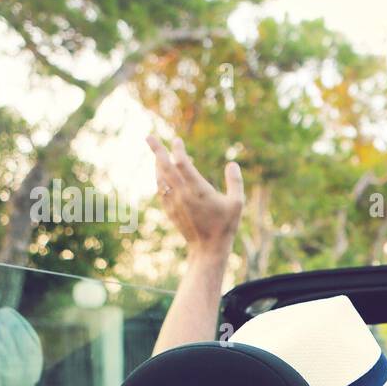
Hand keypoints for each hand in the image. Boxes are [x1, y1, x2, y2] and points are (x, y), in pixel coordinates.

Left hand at [147, 136, 243, 257]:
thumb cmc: (225, 225)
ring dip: (157, 164)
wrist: (208, 249)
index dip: (178, 150)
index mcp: (198, 190)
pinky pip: (160, 190)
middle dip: (157, 151)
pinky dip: (159, 179)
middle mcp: (183, 195)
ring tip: (156, 153)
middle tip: (149, 136)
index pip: (183, 164)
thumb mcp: (237, 203)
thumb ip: (235, 182)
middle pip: (165, 168)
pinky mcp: (170, 211)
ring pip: (160, 178)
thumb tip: (232, 164)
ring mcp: (174, 203)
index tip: (177, 140)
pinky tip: (160, 174)